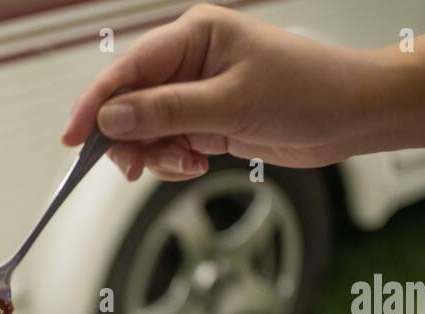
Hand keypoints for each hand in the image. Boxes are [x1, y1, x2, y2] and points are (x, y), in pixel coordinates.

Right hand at [63, 4, 383, 181]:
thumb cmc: (306, 90)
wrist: (351, 114)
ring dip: (155, 155)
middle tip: (136, 167)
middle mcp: (188, 61)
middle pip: (128, 104)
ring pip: (145, 130)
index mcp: (192, 35)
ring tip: (187, 163)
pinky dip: (173, 161)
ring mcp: (195, 92)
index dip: (94, 104)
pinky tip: (197, 163)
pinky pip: (167, 145)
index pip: (126, 70)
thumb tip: (111, 118)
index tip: (73, 138)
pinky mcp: (205, 120)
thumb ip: (166, 112)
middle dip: (129, 139)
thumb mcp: (230, 104)